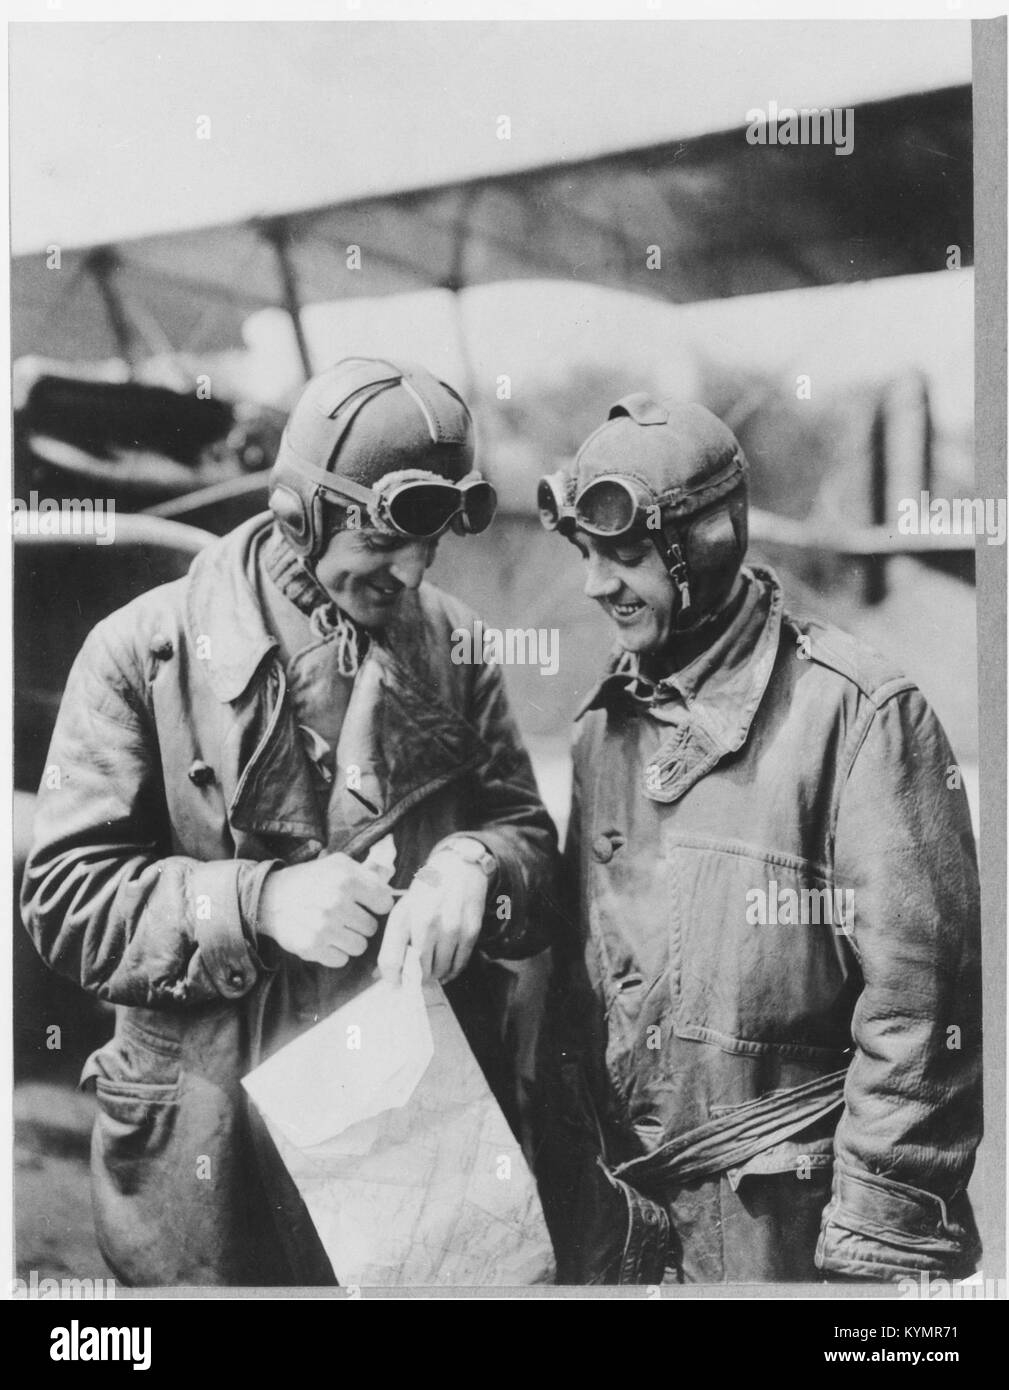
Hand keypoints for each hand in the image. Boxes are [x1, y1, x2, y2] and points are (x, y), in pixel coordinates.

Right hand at [257, 852, 394, 967]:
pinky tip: (324, 939)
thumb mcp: (338, 864)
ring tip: (335, 928)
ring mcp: (323, 927)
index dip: (377, 904)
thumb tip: (392, 882)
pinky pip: (341, 960)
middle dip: (361, 923)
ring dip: (350, 940)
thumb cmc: (311, 880)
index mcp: (346, 879)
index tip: (366, 903)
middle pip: (372, 927)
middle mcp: (335, 902)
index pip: (385, 903)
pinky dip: (335, 953)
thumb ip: (368, 872)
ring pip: (360, 946)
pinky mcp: (311, 947)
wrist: (269, 897)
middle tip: (345, 916)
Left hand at [377, 847, 489, 985]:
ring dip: (436, 976)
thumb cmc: (427, 892)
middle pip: (418, 970)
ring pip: (440, 970)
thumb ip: (393, 941)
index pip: (391, 960)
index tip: (397, 983)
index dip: (392, 979)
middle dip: (418, 979)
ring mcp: (450, 926)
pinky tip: (448, 968)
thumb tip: (382, 977)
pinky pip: (460, 963)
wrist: (459, 867)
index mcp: (403, 915)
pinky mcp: (470, 930)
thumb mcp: (404, 909)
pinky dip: (453, 971)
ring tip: (434, 973)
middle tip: (419, 979)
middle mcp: (425, 921)